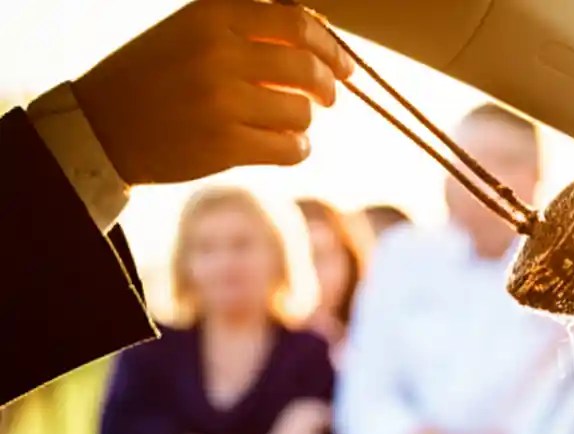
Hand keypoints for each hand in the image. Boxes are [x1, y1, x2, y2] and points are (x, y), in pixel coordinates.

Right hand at [73, 0, 354, 184]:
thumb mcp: (194, 32)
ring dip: (303, 121)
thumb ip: (251, 28)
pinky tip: (284, 146)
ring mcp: (222, 100)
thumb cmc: (157, 75)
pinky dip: (296, 149)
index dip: (330, 47)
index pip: (297, 24)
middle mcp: (219, 53)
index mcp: (213, 15)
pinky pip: (291, 148)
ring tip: (285, 123)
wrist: (102, 126)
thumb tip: (321, 34)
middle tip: (327, 98)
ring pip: (301, 112)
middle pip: (308, 69)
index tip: (343, 64)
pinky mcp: (225, 144)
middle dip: (328, 87)